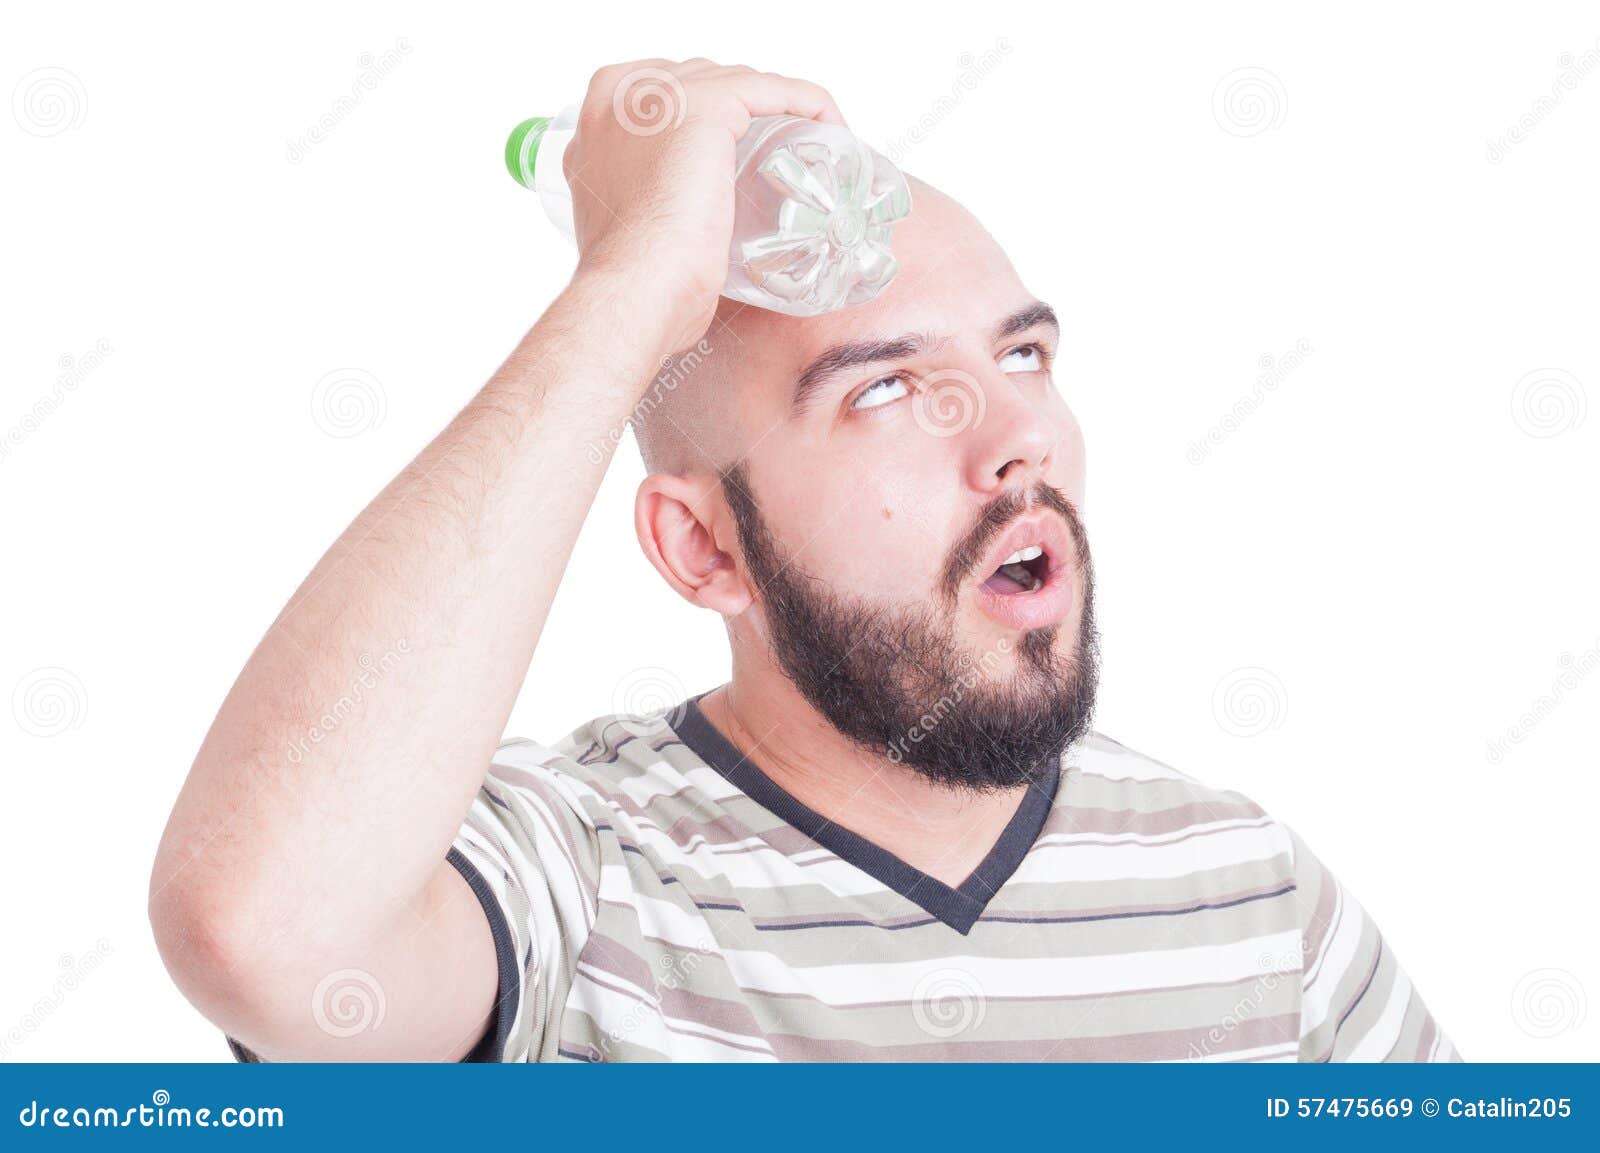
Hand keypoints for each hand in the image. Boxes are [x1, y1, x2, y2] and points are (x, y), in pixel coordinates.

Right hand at [561, 58, 844, 355]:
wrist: (637, 290)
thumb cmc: (635, 280)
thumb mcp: (627, 227)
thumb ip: (643, 202)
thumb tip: (677, 223)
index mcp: (598, 120)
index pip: (666, 95)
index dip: (710, 118)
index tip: (740, 154)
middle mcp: (623, 93)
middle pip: (705, 81)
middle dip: (747, 113)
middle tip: (781, 158)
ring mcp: (663, 94)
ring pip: (741, 83)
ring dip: (782, 110)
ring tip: (811, 150)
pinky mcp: (706, 105)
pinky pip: (773, 89)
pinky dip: (808, 104)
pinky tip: (830, 128)